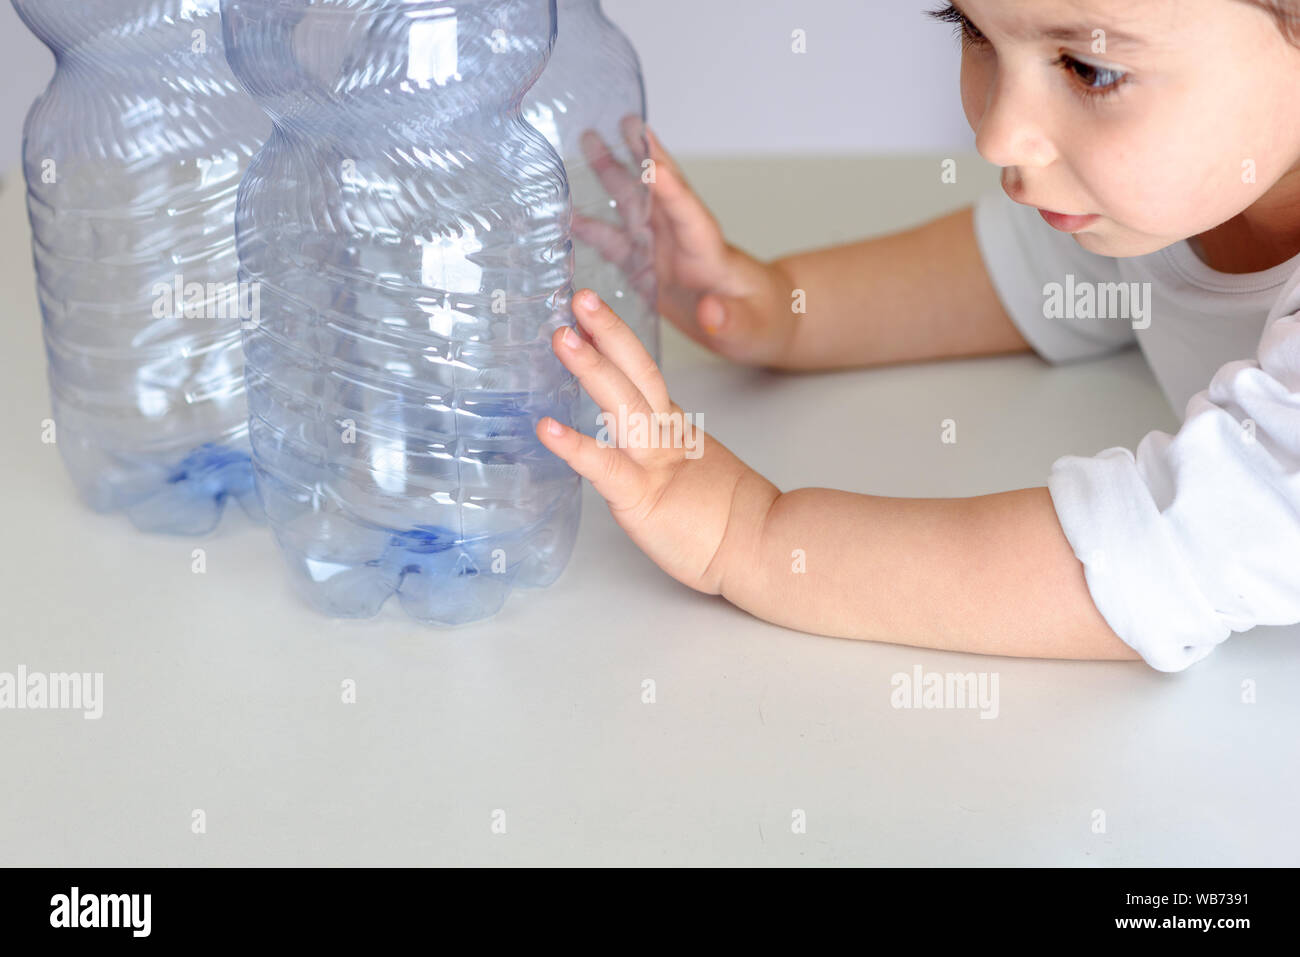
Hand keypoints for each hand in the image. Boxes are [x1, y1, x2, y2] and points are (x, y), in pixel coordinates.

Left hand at [536, 288, 778, 593]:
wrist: (764, 549)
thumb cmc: (727, 522)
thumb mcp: (693, 472)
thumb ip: (664, 454)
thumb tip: (632, 449)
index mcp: (675, 429)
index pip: (643, 373)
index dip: (617, 340)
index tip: (590, 313)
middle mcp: (664, 437)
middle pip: (635, 372)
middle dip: (607, 332)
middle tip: (579, 298)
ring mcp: (654, 464)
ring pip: (622, 405)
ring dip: (590, 368)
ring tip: (561, 338)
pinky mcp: (642, 497)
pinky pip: (604, 467)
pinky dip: (573, 446)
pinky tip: (546, 428)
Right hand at [576, 118, 797, 366]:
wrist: (759, 326)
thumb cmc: (762, 321)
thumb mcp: (753, 328)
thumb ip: (732, 319)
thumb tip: (710, 313)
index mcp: (709, 251)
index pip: (688, 213)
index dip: (669, 189)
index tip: (651, 163)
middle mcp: (683, 242)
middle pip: (656, 194)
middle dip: (636, 158)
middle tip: (616, 122)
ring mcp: (665, 253)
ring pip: (634, 209)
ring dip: (612, 179)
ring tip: (588, 144)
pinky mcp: (652, 271)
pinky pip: (620, 245)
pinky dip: (597, 230)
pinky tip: (572, 218)